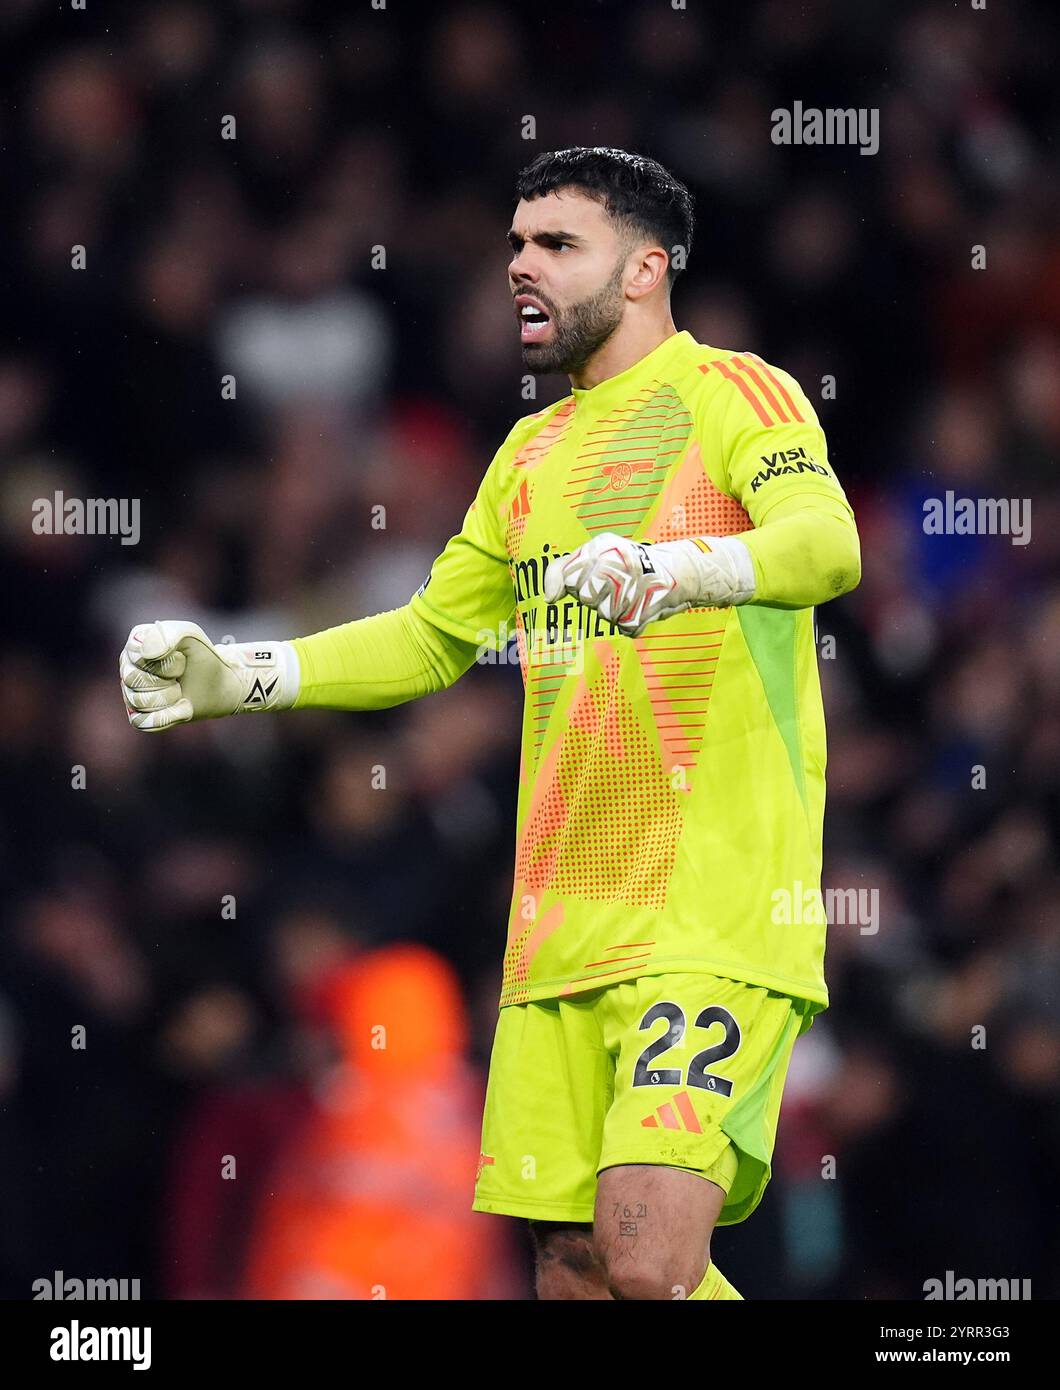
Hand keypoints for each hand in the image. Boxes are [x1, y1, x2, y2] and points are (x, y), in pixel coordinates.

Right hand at [119, 620, 298, 731]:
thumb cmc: (202, 658)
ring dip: (170, 698)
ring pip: (139, 701)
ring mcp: (131, 693)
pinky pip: (144, 722)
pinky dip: (169, 717)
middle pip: (134, 680)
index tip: (181, 659)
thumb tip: (147, 653)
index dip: (165, 663)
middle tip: (181, 676)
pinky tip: (182, 708)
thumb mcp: (190, 635)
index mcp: (135, 644)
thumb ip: (168, 633)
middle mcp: (128, 668)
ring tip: (181, 690)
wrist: (219, 684)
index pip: (137, 657)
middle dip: (167, 680)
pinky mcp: (139, 717)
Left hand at [542, 532, 754, 636]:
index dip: (573, 584)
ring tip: (631, 594)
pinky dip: (631, 620)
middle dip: (594, 596)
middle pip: (585, 597)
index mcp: (604, 547)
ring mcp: (634, 588)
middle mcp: (619, 564)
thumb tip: (549, 597)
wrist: (680, 572)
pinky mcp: (645, 610)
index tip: (586, 582)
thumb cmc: (629, 564)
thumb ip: (565, 570)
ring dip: (614, 610)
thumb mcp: (598, 554)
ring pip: (604, 614)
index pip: (569, 576)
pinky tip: (642, 605)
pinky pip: (624, 626)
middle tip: (614, 586)